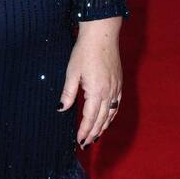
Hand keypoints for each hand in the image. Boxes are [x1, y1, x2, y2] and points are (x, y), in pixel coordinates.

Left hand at [58, 19, 122, 146]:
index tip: (79, 140)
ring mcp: (116, 88)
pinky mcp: (119, 82)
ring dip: (103, 126)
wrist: (102, 34)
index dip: (84, 130)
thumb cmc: (84, 52)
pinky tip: (107, 119)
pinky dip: (112, 115)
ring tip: (96, 136)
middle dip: (94, 133)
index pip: (90, 117)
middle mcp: (109, 92)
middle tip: (86, 144)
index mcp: (96, 91)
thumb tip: (61, 109)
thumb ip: (68, 93)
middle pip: (102, 119)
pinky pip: (117, 104)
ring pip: (111, 113)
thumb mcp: (72, 73)